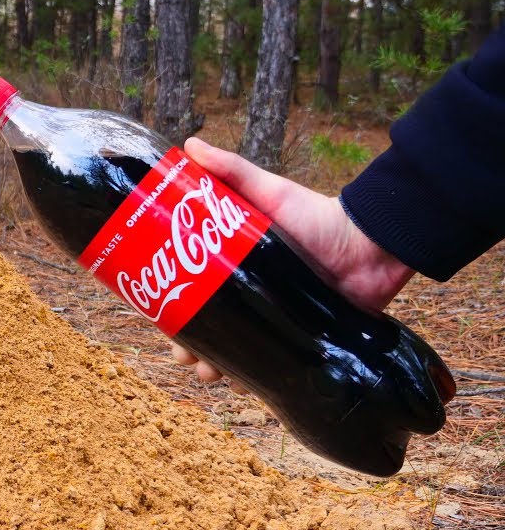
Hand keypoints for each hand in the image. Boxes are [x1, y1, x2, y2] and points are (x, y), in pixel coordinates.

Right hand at [170, 137, 413, 383]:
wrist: (372, 247)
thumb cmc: (319, 216)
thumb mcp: (270, 192)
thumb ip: (232, 170)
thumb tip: (188, 146)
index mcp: (230, 266)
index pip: (189, 289)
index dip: (168, 305)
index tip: (156, 314)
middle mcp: (247, 296)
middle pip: (204, 328)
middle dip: (187, 346)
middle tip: (183, 354)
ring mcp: (270, 321)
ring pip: (231, 352)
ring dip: (213, 367)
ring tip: (209, 373)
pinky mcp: (294, 342)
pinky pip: (266, 367)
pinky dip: (247, 378)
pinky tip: (237, 382)